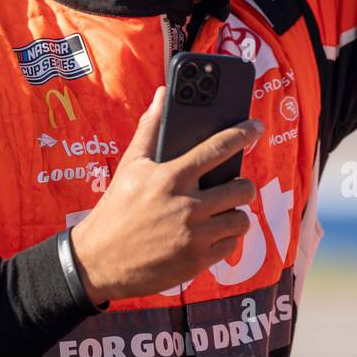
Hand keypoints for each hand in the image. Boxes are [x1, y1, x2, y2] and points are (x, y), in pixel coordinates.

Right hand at [69, 86, 260, 304]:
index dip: (242, 134)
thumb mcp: (130, 165)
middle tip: (233, 186)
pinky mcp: (197, 261)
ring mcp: (194, 236)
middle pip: (241, 188)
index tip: (256, 128)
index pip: (217, 148)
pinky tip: (210, 234)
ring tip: (220, 212)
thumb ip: (150, 128)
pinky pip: (231, 245)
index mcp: (171, 177)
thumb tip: (162, 96)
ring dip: (234, 214)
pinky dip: (225, 238)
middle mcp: (187, 206)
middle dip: (242, 185)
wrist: (100, 260)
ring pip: (241, 219)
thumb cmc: (116, 209)